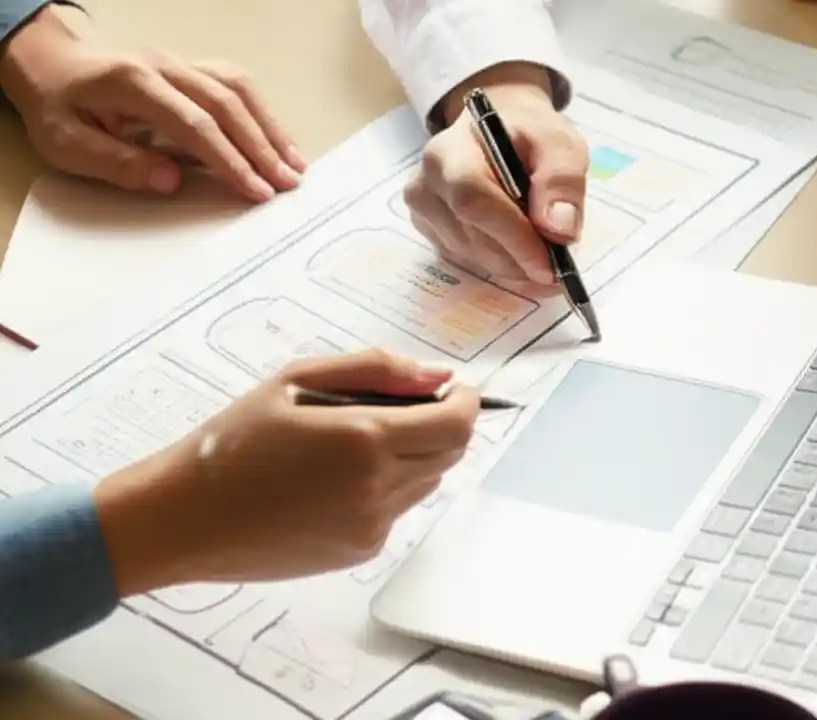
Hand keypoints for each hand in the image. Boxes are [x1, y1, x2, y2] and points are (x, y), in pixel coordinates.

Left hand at [0, 3, 305, 201]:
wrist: (52, 64)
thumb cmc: (60, 107)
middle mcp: (164, 65)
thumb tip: (170, 181)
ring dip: (271, 128)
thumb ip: (116, 163)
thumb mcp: (66, 143)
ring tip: (296, 164)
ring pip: (239, 89)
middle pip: (226, 103)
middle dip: (262, 147)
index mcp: (132, 82)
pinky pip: (236, 84)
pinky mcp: (193, 69)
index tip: (255, 190)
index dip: (229, 159)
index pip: (194, 123)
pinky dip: (264, 113)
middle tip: (287, 183)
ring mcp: (182, 63)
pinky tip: (279, 139)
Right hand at [92, 349, 479, 595]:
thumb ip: (376, 370)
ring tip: (355, 442)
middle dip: (444, 424)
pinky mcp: (360, 552)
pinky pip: (396, 510)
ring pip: (427, 482)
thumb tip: (437, 375)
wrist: (184, 517)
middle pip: (451, 453)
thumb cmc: (231, 442)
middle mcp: (377, 488)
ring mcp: (371, 526)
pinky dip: (385, 487)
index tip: (452, 388)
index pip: (457, 423)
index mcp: (364, 440)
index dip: (465, 401)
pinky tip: (334, 479)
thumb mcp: (296, 381)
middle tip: (405, 407)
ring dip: (415, 455)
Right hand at [404, 62, 587, 292]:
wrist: (501, 128)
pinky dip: (498, 263)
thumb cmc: (529, 135)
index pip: (474, 201)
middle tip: (557, 267)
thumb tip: (560, 230)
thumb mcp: (560, 145)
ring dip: (511, 264)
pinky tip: (519, 250)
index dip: (513, 238)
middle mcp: (426, 181)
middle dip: (517, 259)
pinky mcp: (429, 229)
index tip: (550, 264)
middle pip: (471, 236)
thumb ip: (562, 181)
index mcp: (452, 150)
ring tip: (543, 253)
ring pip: (469, 255)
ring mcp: (423, 209)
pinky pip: (464, 259)